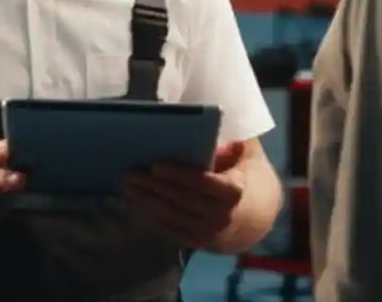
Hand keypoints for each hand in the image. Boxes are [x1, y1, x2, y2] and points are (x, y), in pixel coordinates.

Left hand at [125, 140, 247, 249]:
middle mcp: (221, 215)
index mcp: (233, 191)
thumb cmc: (243, 175)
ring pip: (172, 215)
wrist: (252, 215)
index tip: (156, 165)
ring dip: (147, 200)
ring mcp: (208, 232)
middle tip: (132, 172)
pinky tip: (138, 201)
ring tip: (129, 185)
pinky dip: (151, 215)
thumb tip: (210, 139)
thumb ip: (232, 146)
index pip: (202, 182)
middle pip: (182, 199)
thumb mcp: (247, 155)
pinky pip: (169, 228)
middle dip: (155, 186)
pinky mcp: (196, 242)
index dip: (179, 175)